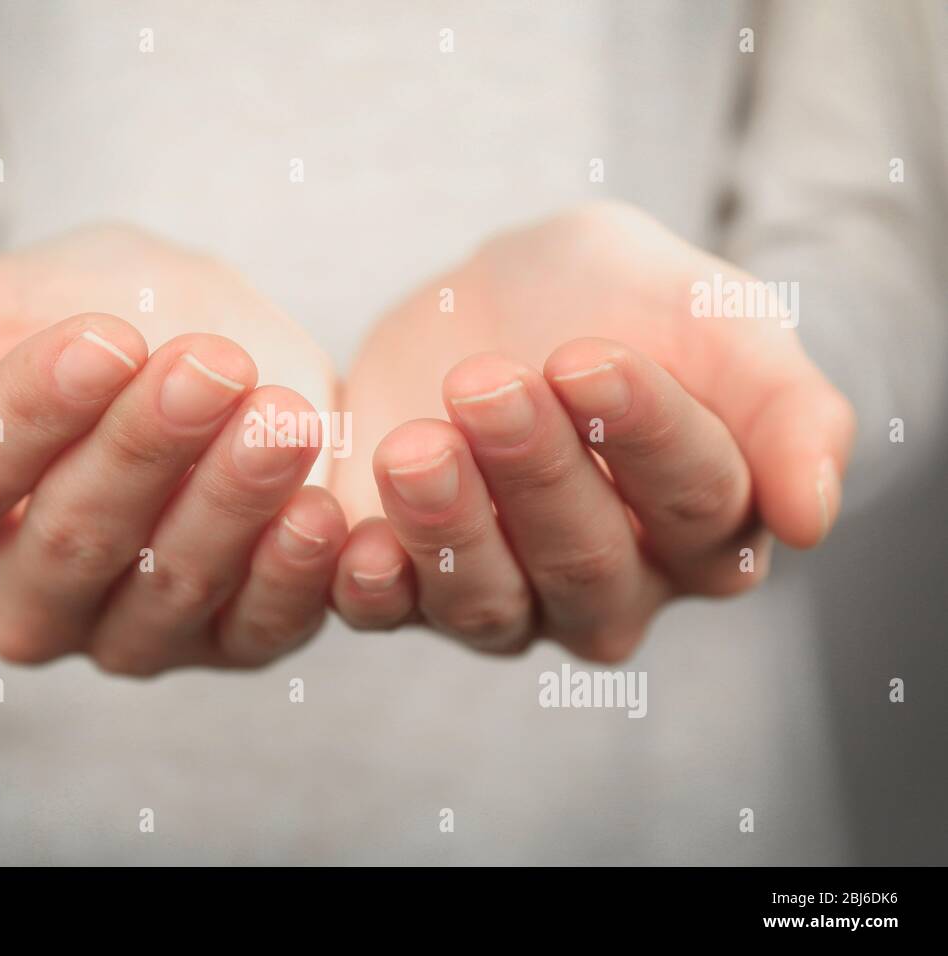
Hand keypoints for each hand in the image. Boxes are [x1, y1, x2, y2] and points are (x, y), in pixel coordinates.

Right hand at [0, 226, 345, 673]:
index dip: (33, 411)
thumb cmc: (62, 317)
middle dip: (143, 449)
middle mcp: (25, 598)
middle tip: (211, 369)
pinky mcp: (225, 640)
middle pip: (72, 537)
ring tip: (280, 419)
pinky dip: (289, 576)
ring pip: (168, 585)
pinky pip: (255, 627)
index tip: (105, 339)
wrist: (185, 336)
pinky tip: (320, 513)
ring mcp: (125, 631)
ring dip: (228, 501)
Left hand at [330, 202, 854, 660]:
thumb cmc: (621, 300)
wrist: (498, 299)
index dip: (645, 433)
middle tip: (486, 384)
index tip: (587, 356)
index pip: (696, 501)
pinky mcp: (411, 587)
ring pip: (490, 601)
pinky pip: (389, 615)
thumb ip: (783, 404)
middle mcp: (613, 587)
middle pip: (586, 560)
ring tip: (416, 448)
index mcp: (705, 527)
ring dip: (449, 530)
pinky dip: (369, 589)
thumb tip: (813, 515)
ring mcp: (509, 598)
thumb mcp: (713, 315)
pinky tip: (352, 542)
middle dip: (536, 472)